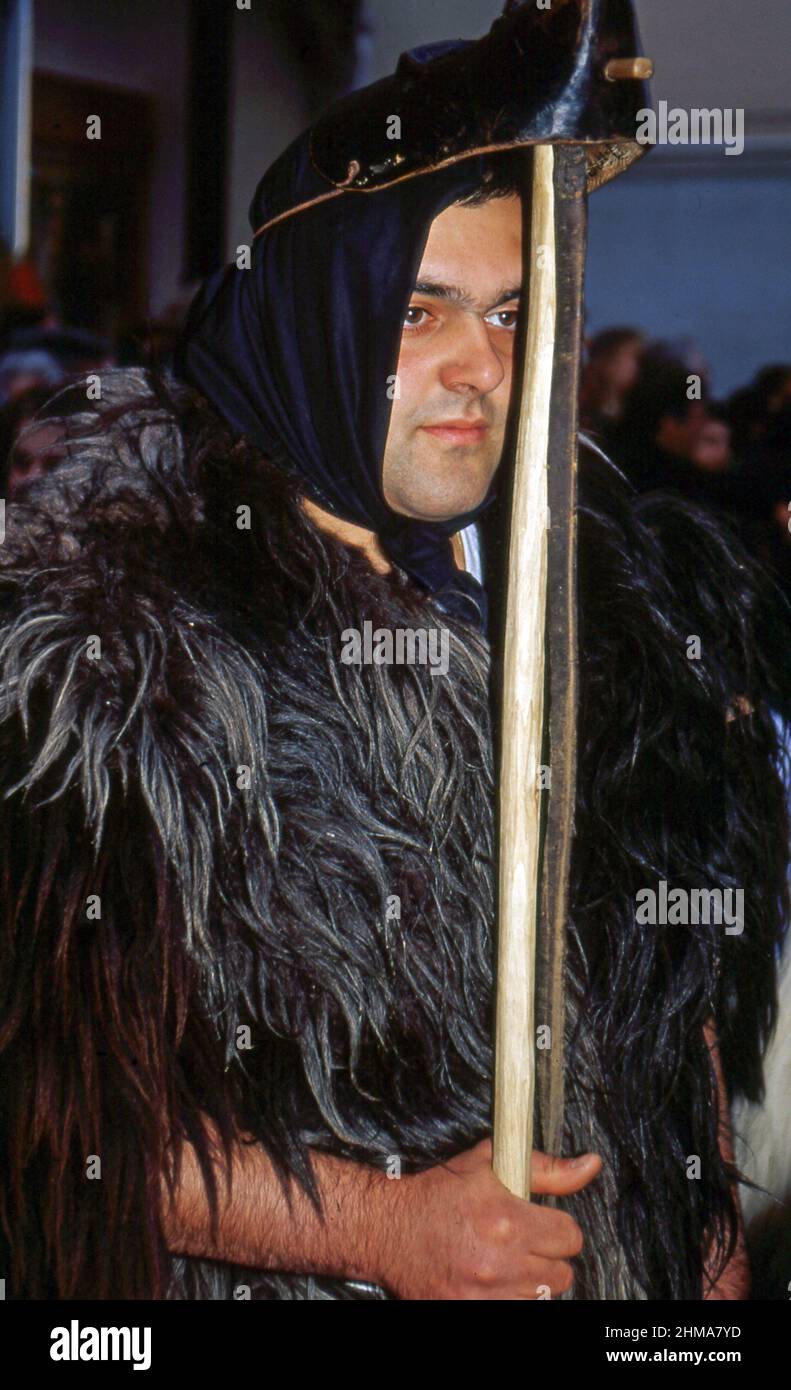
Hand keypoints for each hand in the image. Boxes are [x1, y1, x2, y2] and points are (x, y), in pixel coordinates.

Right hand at [377, 1136, 601, 1299]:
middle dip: (547, 1257)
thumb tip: (591, 1165)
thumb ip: (546, 1169)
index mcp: (507, 1221)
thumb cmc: (440, 1191)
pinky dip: (507, 1298)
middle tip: (523, 1243)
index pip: (570, 1237)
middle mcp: (500, 1263)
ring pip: (540, 1299)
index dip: (558, 1228)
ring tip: (505, 1262)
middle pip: (561, 1275)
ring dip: (529, 1281)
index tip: (540, 1223)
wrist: (387, 1228)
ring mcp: (485, 1296)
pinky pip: (514, 1311)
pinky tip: (491, 1280)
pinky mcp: (470, 1313)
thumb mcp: (489, 1164)